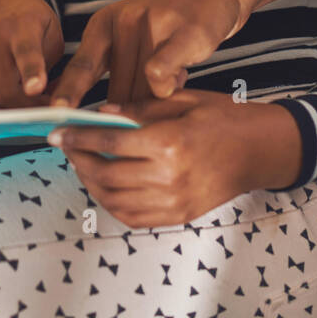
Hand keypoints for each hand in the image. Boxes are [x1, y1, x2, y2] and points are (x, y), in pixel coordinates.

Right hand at [0, 0, 64, 109]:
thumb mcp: (53, 37)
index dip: (31, 72)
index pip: (26, 52)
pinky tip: (0, 98)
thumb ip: (53, 69)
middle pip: (3, 90)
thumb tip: (53, 104)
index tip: (36, 88)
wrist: (0, 1)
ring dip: (6, 110)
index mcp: (22, 26)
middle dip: (24, 108)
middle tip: (39, 108)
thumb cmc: (32, 24)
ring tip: (21, 101)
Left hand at [49, 90, 302, 228]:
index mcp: (170, 143)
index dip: (78, 137)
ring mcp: (174, 202)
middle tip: (67, 147)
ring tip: (83, 164)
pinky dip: (111, 203)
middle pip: (106, 175)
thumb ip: (139, 110)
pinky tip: (105, 185)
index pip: (110, 142)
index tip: (57, 131)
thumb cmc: (223, 118)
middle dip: (79, 160)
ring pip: (114, 200)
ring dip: (91, 183)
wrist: (259, 151)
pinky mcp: (178, 217)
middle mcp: (169, 177)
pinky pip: (133, 216)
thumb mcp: (182, 101)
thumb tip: (100, 114)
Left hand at [50, 0, 252, 105]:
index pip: (80, 66)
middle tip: (143, 123)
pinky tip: (179, 79)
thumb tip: (103, 120)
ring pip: (143, 91)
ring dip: (156, 104)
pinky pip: (164, 74)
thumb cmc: (176, 14)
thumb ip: (119, 68)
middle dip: (129, 115)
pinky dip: (169, 88)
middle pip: (118, 92)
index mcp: (105, 23)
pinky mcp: (184, 32)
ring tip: (171, 88)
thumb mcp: (134, 31)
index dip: (68, 95)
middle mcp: (124, 21)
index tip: (54, 118)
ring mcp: (153, 24)